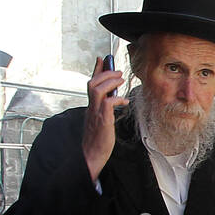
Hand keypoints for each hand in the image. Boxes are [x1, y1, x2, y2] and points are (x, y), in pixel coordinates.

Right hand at [82, 55, 129, 181]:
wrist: (91, 156)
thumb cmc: (97, 141)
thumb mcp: (99, 121)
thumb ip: (103, 109)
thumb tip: (113, 100)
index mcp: (90, 107)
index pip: (90, 84)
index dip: (96, 70)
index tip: (101, 59)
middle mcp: (91, 108)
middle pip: (92, 83)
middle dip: (105, 73)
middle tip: (117, 71)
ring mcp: (95, 114)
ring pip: (97, 89)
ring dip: (110, 81)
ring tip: (121, 80)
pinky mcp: (102, 121)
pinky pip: (108, 103)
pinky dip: (117, 99)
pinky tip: (124, 101)